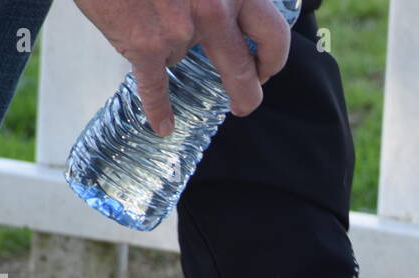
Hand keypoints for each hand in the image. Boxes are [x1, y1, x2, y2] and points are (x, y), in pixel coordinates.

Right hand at [75, 0, 291, 135]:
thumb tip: (230, 11)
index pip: (273, 35)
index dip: (273, 59)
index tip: (266, 68)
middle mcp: (215, 8)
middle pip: (244, 71)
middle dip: (248, 93)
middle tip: (245, 103)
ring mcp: (181, 31)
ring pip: (185, 57)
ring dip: (170, 44)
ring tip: (149, 20)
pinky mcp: (145, 45)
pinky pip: (155, 88)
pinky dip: (158, 110)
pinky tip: (163, 125)